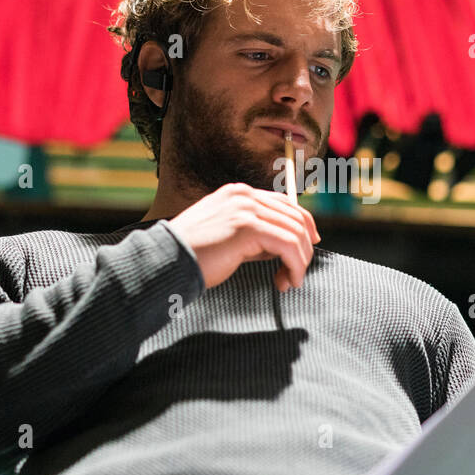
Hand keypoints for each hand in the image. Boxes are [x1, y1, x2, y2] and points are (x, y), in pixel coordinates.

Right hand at [169, 182, 320, 292]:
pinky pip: (287, 246)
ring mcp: (246, 208)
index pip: (285, 203)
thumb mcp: (227, 236)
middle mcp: (244, 195)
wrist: (167, 261)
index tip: (307, 249)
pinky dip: (294, 266)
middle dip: (303, 249)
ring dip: (299, 262)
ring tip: (289, 282)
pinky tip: (287, 281)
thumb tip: (284, 248)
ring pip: (295, 232)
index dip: (303, 226)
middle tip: (295, 275)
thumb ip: (254, 235)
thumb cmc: (193, 255)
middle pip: (295, 217)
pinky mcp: (248, 227)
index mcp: (238, 193)